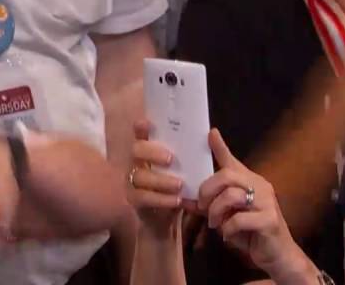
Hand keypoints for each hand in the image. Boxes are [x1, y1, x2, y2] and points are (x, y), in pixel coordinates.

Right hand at [128, 120, 190, 234]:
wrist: (168, 220)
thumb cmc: (179, 188)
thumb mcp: (191, 170)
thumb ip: (197, 153)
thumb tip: (212, 132)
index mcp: (150, 151)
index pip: (141, 134)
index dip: (141, 128)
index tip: (147, 124)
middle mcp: (137, 163)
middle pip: (136, 150)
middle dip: (152, 152)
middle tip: (171, 158)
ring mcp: (132, 181)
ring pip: (139, 176)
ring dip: (160, 179)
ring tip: (179, 185)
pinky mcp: (133, 200)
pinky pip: (142, 197)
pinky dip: (160, 198)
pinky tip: (176, 200)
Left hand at [197, 130, 312, 281]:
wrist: (278, 255)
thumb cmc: (251, 234)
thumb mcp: (227, 218)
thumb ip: (210, 206)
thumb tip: (185, 200)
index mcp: (250, 182)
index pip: (233, 161)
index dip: (220, 147)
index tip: (210, 133)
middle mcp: (260, 186)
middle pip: (226, 176)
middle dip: (207, 191)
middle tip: (202, 207)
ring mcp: (267, 202)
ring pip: (231, 196)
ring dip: (216, 212)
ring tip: (215, 224)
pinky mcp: (269, 220)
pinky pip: (239, 219)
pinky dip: (228, 229)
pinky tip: (228, 236)